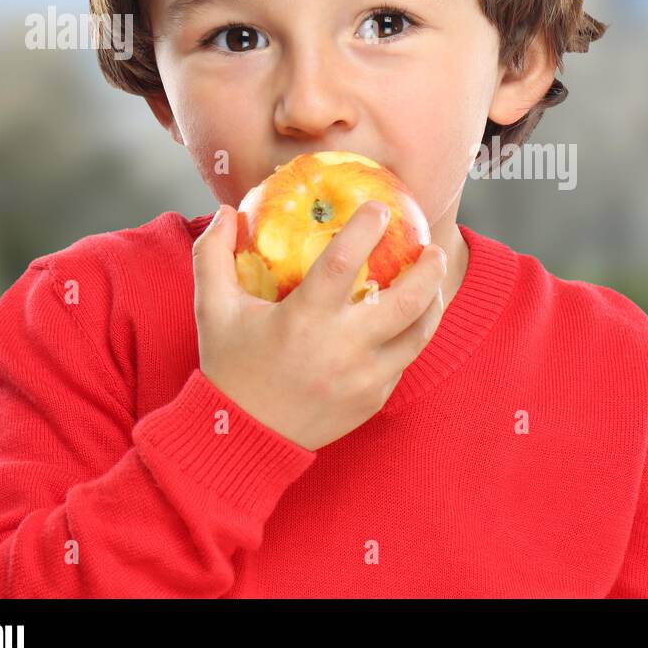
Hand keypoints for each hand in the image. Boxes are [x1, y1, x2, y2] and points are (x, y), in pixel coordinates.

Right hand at [192, 199, 446, 450]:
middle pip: (405, 301)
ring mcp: (363, 378)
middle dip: (430, 269)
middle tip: (434, 247)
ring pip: (419, 334)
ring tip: (433, 280)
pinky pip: (403, 361)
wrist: (242, 440)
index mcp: (303, 320)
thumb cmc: (229, 367)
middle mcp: (341, 349)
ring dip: (434, 302)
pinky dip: (411, 335)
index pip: (343, 262)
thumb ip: (213, 254)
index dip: (366, 229)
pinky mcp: (373, 399)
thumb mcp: (213, 309)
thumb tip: (228, 212)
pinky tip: (410, 318)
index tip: (381, 208)